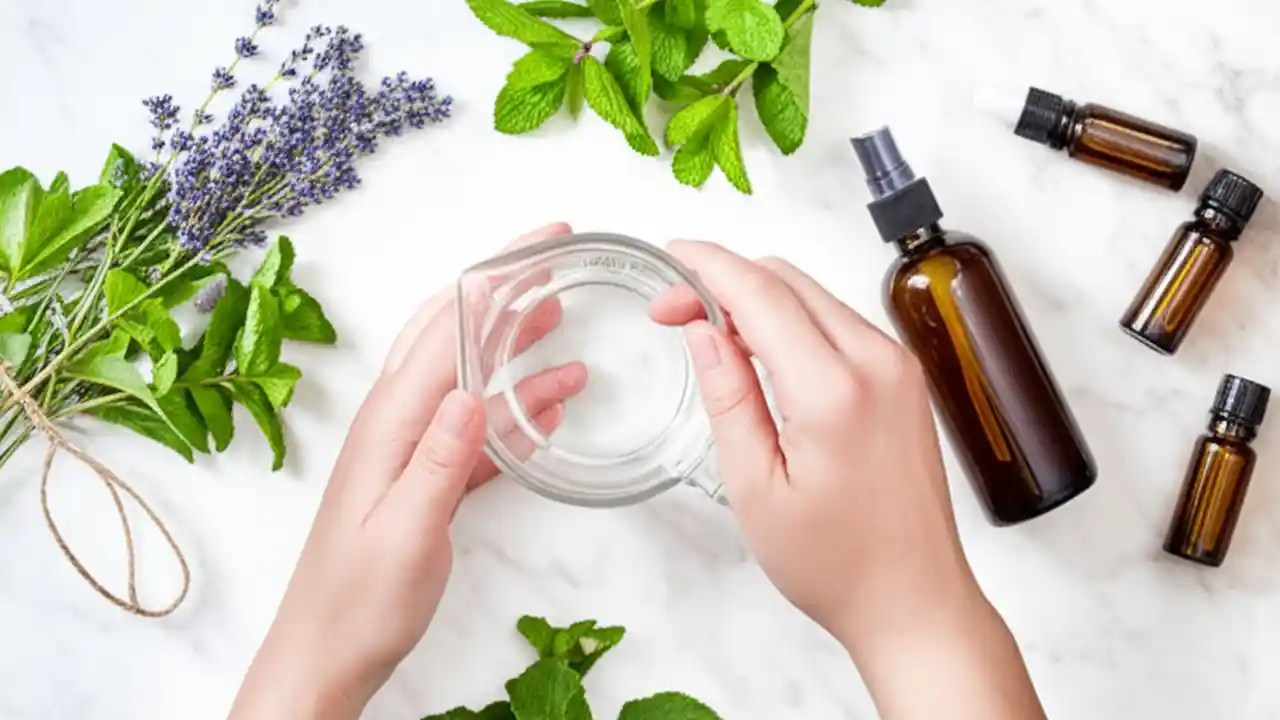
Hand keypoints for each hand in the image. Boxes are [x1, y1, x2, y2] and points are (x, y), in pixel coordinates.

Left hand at [230, 223, 586, 719]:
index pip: (446, 329)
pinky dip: (518, 406)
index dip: (496, 280)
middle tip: (556, 254)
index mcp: (390, 422)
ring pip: (471, 373)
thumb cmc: (360, 602)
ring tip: (565, 317)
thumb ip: (440, 462)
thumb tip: (469, 391)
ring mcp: (412, 446)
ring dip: (518, 344)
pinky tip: (553, 403)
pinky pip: (479, 425)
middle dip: (504, 288)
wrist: (327, 653)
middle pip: (453, 331)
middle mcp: (397, 421)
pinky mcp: (427, 475)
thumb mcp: (406, 534)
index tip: (542, 244)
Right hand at [651, 241, 1043, 718]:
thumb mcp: (756, 487)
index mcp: (834, 391)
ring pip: (814, 296)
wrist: (916, 601)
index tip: (669, 257)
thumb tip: (704, 329)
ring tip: (712, 337)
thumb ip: (728, 398)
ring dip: (759, 299)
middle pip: (788, 280)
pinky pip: (840, 323)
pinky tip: (761, 353)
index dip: (706, 267)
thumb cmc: (837, 564)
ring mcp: (899, 367)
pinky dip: (794, 321)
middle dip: (725, 280)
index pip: (760, 292)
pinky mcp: (905, 380)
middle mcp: (877, 363)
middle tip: (674, 313)